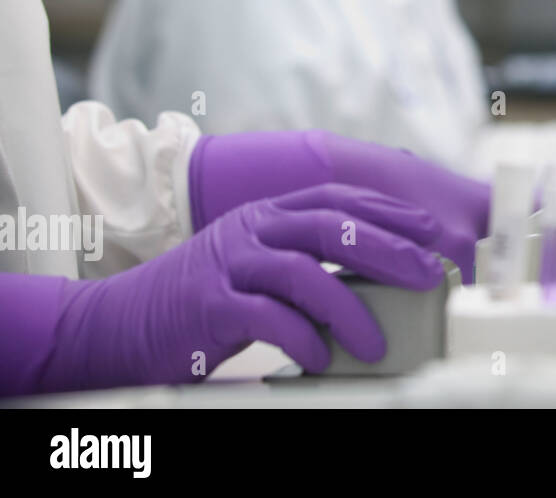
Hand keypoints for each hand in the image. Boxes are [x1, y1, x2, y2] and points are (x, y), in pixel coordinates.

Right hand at [37, 185, 441, 391]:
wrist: (123, 323)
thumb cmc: (206, 297)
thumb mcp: (259, 264)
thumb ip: (309, 257)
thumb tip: (384, 270)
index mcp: (269, 214)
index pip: (339, 199)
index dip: (389, 212)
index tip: (431, 231)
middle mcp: (252, 229)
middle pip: (332, 227)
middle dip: (388, 250)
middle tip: (427, 275)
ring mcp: (229, 263)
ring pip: (304, 272)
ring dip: (349, 309)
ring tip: (376, 342)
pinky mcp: (209, 304)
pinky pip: (266, 317)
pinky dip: (300, 338)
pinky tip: (320, 358)